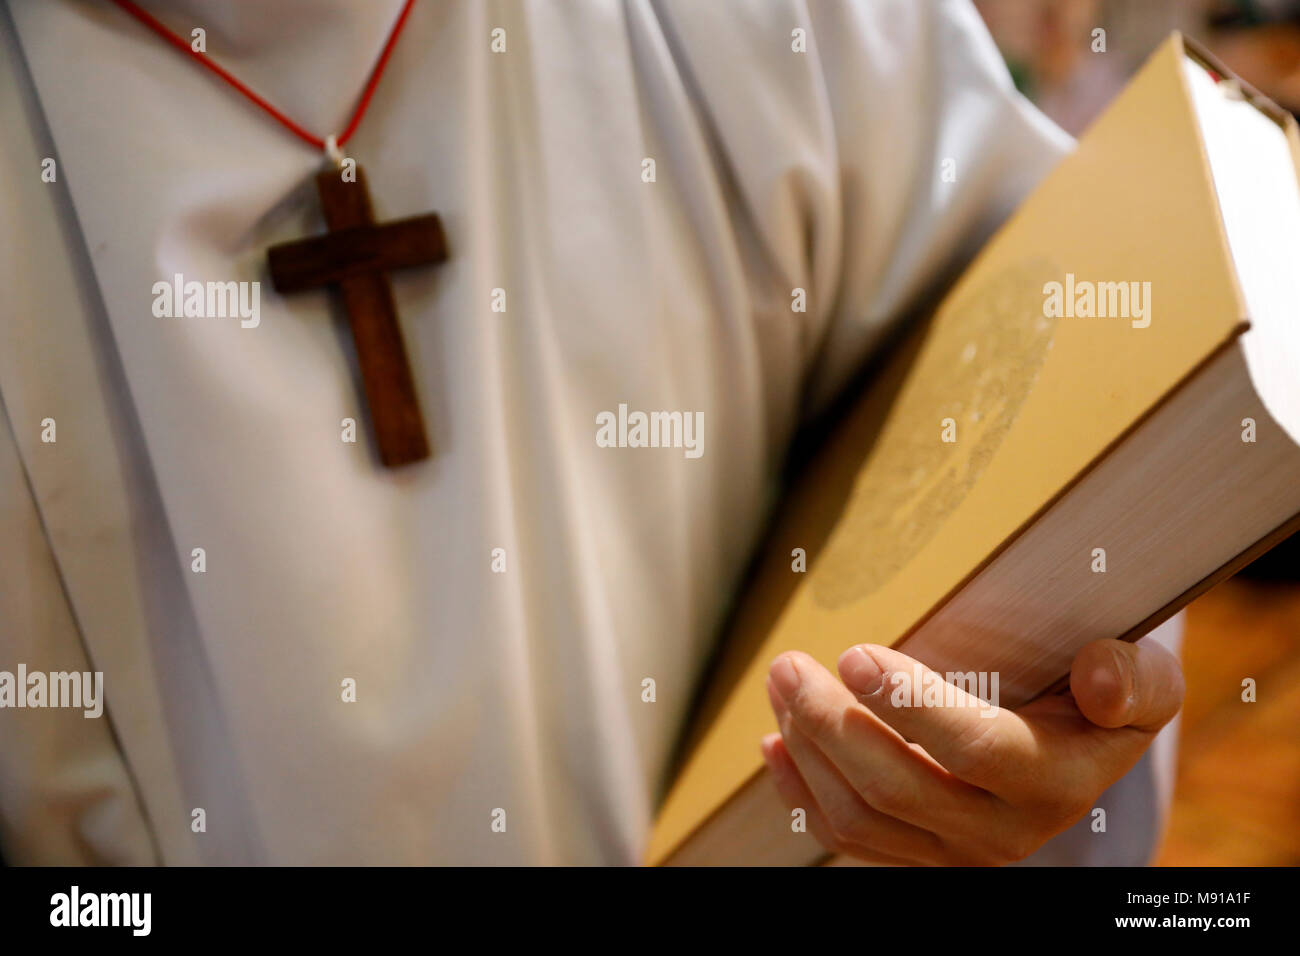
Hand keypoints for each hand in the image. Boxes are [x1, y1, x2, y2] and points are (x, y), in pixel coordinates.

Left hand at [761, 638, 1183, 864]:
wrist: (1077, 754)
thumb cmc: (1098, 702)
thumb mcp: (1140, 683)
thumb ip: (1136, 679)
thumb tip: (1099, 673)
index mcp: (1055, 782)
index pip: (974, 749)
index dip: (909, 705)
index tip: (855, 654)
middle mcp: (1003, 833)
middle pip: (895, 788)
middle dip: (829, 723)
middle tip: (789, 665)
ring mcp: (953, 853)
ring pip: (858, 818)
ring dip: (807, 750)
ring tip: (782, 684)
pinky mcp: (916, 857)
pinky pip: (846, 840)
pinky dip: (800, 793)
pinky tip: (776, 742)